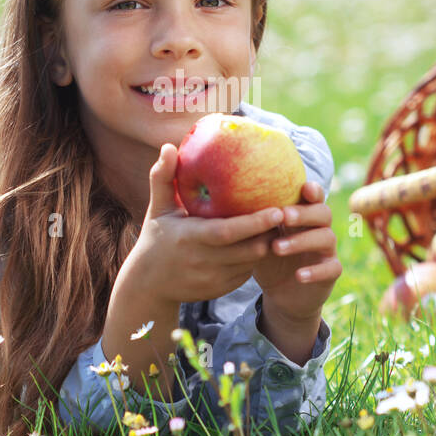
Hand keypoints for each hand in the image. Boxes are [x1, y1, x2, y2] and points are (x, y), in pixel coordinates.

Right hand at [124, 144, 287, 308]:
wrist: (148, 285)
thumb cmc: (156, 238)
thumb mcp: (158, 208)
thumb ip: (163, 177)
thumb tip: (169, 146)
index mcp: (191, 238)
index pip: (228, 232)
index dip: (255, 223)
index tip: (278, 210)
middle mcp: (204, 261)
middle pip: (249, 250)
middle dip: (270, 233)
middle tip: (287, 212)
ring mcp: (214, 279)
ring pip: (252, 262)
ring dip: (266, 245)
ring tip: (277, 225)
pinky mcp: (221, 289)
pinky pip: (246, 272)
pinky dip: (254, 258)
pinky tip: (260, 241)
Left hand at [253, 181, 340, 324]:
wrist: (282, 295)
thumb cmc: (269, 259)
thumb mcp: (260, 240)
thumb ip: (255, 223)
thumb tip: (230, 202)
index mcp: (303, 217)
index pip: (312, 198)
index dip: (312, 190)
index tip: (303, 187)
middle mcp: (319, 229)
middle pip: (323, 213)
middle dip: (304, 213)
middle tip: (283, 216)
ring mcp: (327, 250)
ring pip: (326, 238)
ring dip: (302, 240)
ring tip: (276, 248)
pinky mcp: (331, 272)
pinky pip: (331, 268)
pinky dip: (316, 271)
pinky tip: (299, 275)